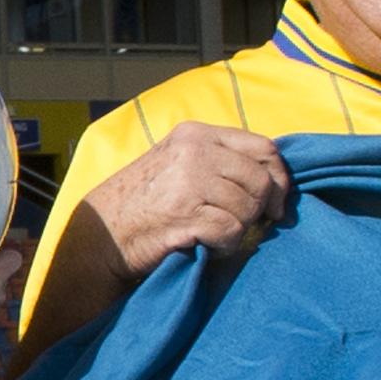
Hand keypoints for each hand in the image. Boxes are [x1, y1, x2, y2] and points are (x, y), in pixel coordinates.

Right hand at [9, 122, 290, 379]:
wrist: (101, 234)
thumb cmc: (147, 201)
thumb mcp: (180, 163)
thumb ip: (221, 160)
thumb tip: (276, 176)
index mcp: (196, 134)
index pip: (263, 147)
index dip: (280, 177)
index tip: (279, 201)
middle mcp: (194, 151)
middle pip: (260, 180)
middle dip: (260, 208)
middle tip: (246, 225)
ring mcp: (189, 181)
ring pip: (248, 208)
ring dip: (239, 229)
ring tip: (213, 233)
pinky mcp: (185, 214)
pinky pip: (231, 232)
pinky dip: (224, 245)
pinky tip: (204, 244)